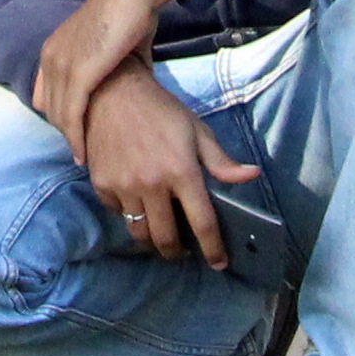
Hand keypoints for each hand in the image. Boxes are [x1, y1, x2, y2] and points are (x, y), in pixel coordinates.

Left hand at [29, 0, 177, 151]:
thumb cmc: (132, 17)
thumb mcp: (113, 48)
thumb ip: (111, 71)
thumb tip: (129, 87)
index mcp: (54, 48)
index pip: (45, 93)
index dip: (60, 114)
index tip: (77, 133)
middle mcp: (50, 57)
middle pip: (49, 108)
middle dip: (65, 132)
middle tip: (84, 153)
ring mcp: (61, 65)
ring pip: (58, 116)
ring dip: (70, 141)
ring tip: (85, 161)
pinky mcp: (78, 73)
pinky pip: (71, 115)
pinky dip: (76, 138)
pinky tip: (83, 155)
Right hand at [77, 63, 256, 267]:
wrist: (112, 93)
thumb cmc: (160, 112)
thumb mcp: (196, 131)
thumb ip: (221, 161)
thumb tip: (252, 175)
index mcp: (182, 171)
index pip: (202, 222)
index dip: (213, 248)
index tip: (218, 262)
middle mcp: (152, 183)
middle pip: (166, 239)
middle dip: (178, 253)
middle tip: (184, 251)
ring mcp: (124, 186)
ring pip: (139, 232)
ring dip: (153, 240)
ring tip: (161, 235)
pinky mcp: (102, 185)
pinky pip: (118, 214)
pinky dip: (129, 215)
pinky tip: (138, 205)